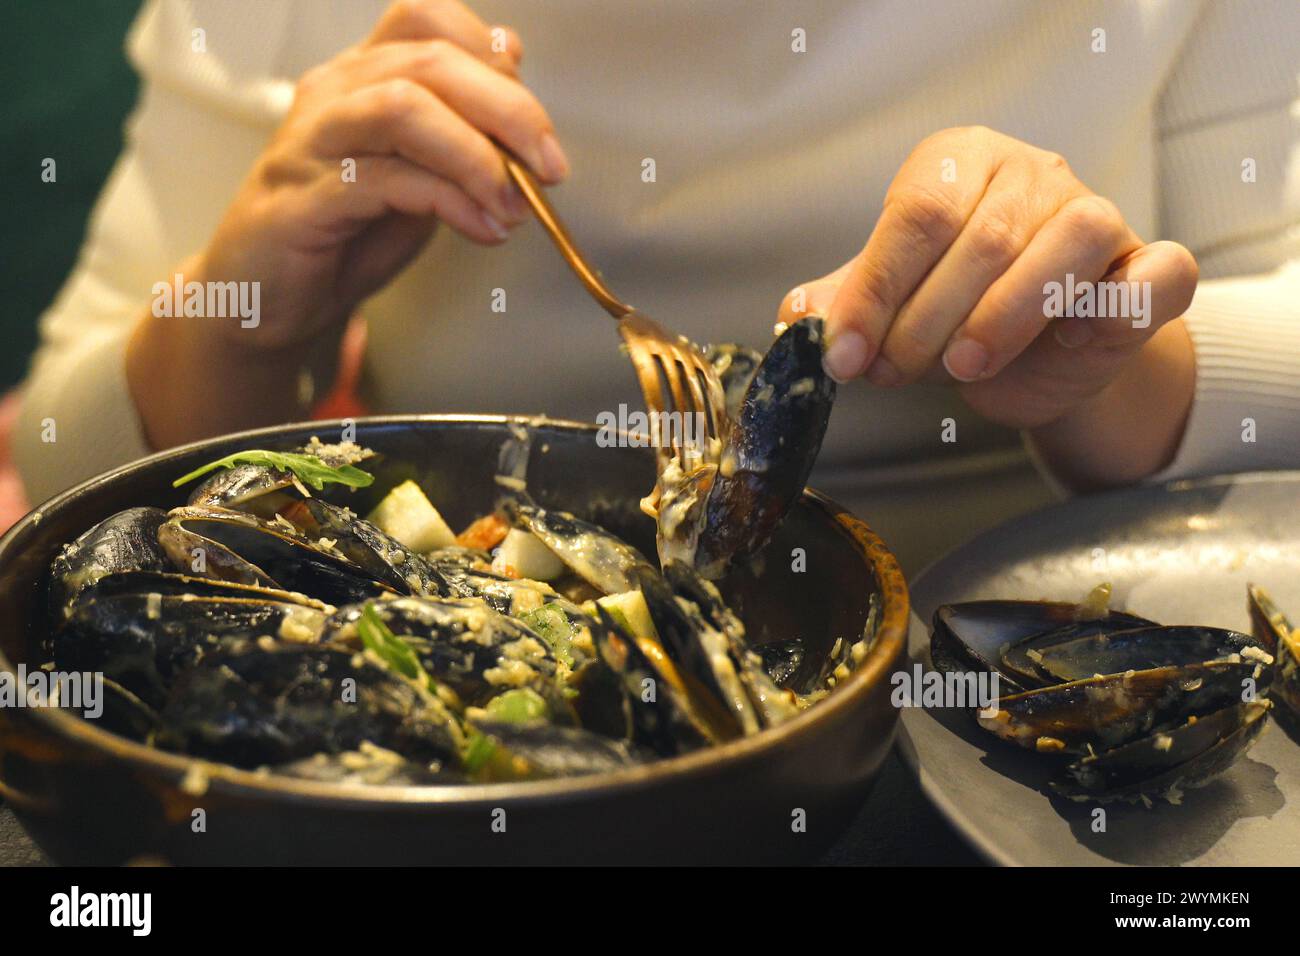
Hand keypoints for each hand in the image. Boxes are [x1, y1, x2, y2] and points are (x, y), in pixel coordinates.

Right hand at [197, 0, 566, 350]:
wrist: (272, 299)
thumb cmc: (347, 234)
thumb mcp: (419, 175)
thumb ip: (460, 132)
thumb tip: (518, 84)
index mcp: (361, 76)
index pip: (426, 19)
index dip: (491, 55)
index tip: (535, 122)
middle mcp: (332, 94)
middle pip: (428, 60)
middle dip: (508, 110)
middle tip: (550, 167)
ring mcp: (311, 142)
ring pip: (401, 106)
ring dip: (477, 155)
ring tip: (514, 204)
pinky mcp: (301, 200)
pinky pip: (383, 180)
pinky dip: (449, 201)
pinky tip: (482, 228)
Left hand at [780, 126, 1196, 432]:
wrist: (1043, 358)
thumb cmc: (961, 316)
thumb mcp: (896, 307)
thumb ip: (849, 306)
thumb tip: (794, 320)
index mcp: (961, 161)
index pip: (915, 214)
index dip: (873, 292)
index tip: (843, 355)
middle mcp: (1034, 172)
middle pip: (980, 237)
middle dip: (924, 320)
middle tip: (892, 373)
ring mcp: (1100, 212)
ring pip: (1064, 246)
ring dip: (1003, 318)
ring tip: (962, 367)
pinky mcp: (1150, 265)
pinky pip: (1158, 273)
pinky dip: (1117, 308)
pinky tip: (1073, 339)